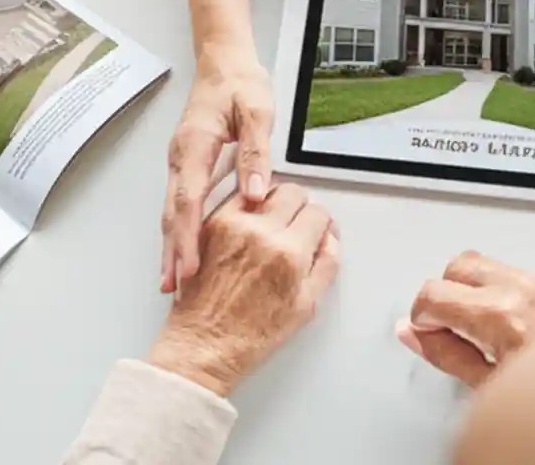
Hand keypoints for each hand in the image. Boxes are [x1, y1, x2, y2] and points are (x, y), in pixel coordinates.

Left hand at [148, 184, 340, 395]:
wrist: (203, 344)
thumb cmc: (248, 335)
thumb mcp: (305, 307)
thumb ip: (326, 266)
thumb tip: (330, 241)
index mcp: (289, 253)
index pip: (318, 213)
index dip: (323, 224)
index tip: (319, 231)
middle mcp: (260, 232)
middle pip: (293, 192)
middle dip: (301, 207)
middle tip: (298, 225)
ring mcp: (231, 225)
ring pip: (263, 189)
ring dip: (273, 201)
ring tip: (272, 226)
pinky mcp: (209, 225)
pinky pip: (234, 197)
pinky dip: (246, 204)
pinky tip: (249, 225)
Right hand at [161, 43, 273, 292]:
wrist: (224, 62)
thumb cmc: (239, 84)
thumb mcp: (256, 112)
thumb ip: (254, 153)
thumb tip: (255, 195)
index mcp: (195, 146)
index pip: (188, 199)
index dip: (188, 237)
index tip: (190, 267)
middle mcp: (181, 159)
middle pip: (172, 214)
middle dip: (172, 253)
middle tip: (175, 289)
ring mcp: (181, 164)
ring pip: (172, 212)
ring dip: (172, 247)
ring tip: (173, 283)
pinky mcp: (188, 167)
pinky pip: (180, 205)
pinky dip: (179, 232)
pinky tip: (185, 252)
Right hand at [397, 251, 534, 386]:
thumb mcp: (482, 383)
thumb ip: (442, 352)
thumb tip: (411, 333)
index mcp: (497, 315)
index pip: (433, 294)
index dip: (420, 317)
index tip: (425, 333)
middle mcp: (516, 289)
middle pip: (453, 268)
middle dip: (441, 296)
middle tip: (444, 326)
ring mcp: (531, 282)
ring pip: (474, 263)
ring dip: (462, 288)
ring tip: (468, 322)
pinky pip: (497, 270)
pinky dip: (484, 287)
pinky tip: (489, 316)